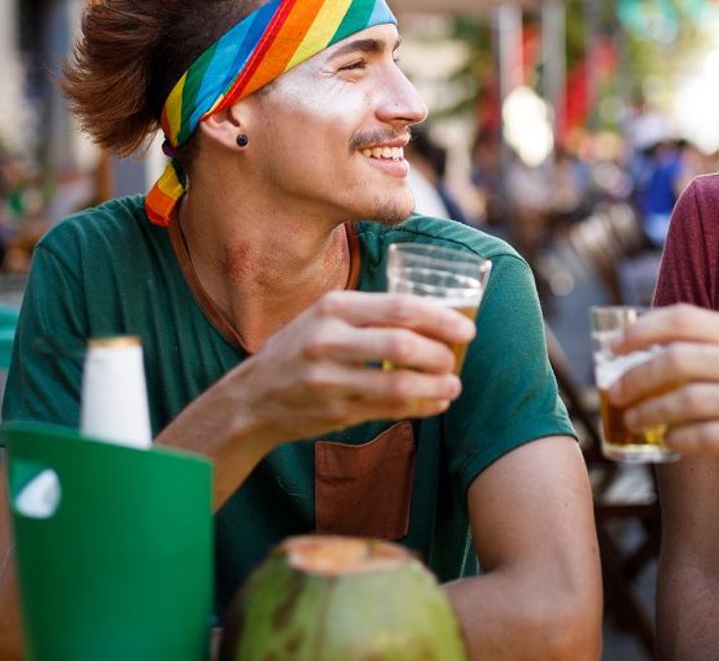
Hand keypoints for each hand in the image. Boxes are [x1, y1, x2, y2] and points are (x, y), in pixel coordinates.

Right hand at [232, 289, 472, 444]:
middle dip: (440, 353)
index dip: (440, 318)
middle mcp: (328, 340)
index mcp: (332, 307)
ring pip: (399, 384)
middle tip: (457, 357)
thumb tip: (433, 316)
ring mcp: (329, 379)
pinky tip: (436, 402)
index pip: (399, 307)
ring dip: (436, 386)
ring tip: (453, 384)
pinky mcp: (335, 412)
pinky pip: (390, 410)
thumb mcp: (323, 317)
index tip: (466, 327)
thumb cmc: (299, 349)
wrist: (251, 399)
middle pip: (402, 345)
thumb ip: (369, 314)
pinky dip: (421, 407)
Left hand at [606, 304, 718, 484]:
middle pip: (679, 360)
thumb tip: (641, 350)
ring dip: (650, 412)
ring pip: (689, 401)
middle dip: (637, 376)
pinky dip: (680, 439)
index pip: (683, 319)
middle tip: (615, 391)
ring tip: (631, 419)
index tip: (613, 346)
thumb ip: (708, 345)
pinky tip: (666, 440)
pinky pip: (709, 437)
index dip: (641, 330)